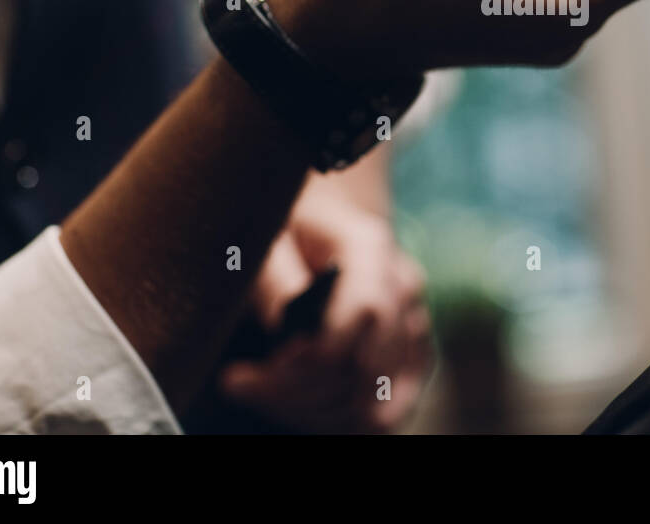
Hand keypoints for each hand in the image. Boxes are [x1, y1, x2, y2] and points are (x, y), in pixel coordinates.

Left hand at [217, 171, 430, 431]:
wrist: (313, 230)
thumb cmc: (280, 234)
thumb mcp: (264, 242)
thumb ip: (277, 282)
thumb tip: (294, 339)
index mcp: (369, 246)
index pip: (369, 310)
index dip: (321, 351)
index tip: (270, 360)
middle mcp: (402, 287)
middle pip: (369, 367)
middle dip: (299, 388)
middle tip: (236, 381)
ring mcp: (413, 326)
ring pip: (374, 403)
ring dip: (306, 409)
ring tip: (253, 387)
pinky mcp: (411, 361)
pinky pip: (383, 415)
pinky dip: (332, 420)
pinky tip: (290, 401)